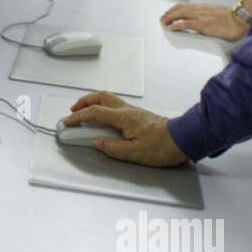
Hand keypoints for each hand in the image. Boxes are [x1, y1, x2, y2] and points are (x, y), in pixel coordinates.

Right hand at [65, 91, 188, 166]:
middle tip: (73, 111)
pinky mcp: (138, 115)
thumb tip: (96, 142)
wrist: (184, 139)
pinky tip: (103, 118)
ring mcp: (133, 111)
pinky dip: (104, 107)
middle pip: (101, 97)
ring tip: (85, 112)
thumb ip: (112, 148)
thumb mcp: (134, 153)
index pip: (95, 113)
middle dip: (84, 102)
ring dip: (94, 102)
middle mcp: (127, 110)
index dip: (78, 117)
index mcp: (124, 118)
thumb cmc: (162, 147)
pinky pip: (116, 105)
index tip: (67, 123)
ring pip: (109, 98)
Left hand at [160, 2, 250, 40]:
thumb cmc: (229, 18)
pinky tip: (171, 28)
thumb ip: (205, 15)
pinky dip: (176, 25)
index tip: (168, 13)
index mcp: (202, 7)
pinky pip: (186, 24)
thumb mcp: (214, 14)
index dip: (173, 9)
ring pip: (180, 14)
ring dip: (169, 18)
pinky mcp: (202, 25)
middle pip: (179, 9)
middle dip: (168, 13)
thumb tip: (198, 20)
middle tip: (162, 18)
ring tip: (163, 22)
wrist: (238, 19)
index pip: (183, 6)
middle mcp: (199, 10)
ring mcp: (200, 17)